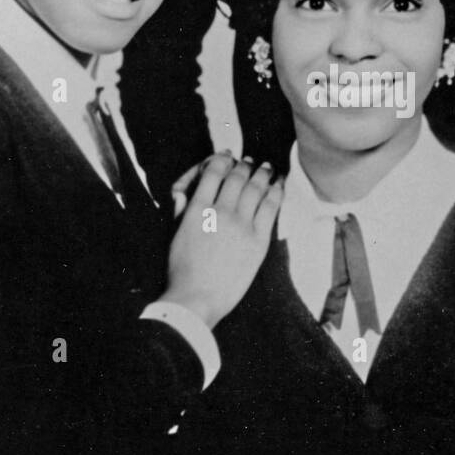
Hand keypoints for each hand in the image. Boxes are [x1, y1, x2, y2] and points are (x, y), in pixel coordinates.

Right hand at [164, 152, 283, 329]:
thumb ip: (181, 211)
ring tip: (267, 167)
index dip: (222, 159)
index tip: (227, 155)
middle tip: (250, 160)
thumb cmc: (181, 271)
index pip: (213, 172)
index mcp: (197, 209)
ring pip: (256, 188)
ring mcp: (241, 225)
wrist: (197, 298)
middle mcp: (220, 212)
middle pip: (237, 177)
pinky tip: (279, 184)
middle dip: (245, 165)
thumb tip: (183, 193)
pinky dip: (276, 192)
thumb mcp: (175, 235)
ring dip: (263, 173)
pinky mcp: (258, 240)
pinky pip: (270, 208)